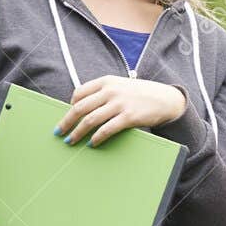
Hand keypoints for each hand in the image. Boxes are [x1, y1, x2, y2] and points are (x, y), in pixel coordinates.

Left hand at [55, 75, 185, 146]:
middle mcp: (111, 91)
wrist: (166, 99)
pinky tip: (92, 143)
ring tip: (71, 141)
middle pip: (80, 107)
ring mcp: (120, 104)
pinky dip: (96, 138)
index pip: (79, 92)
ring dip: (77, 132)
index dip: (70, 106)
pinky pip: (106, 129)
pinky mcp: (128, 117)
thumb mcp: (121, 86)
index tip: (68, 116)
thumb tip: (84, 109)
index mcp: (106, 81)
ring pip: (90, 120)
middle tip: (59, 132)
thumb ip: (104, 93)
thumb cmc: (141, 94)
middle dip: (66, 121)